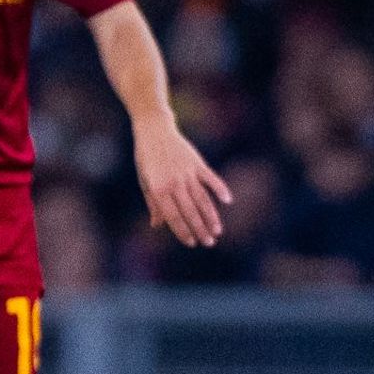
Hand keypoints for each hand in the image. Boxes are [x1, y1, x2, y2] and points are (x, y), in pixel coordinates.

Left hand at [135, 118, 232, 247]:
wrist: (154, 130)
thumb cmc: (146, 158)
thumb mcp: (145, 181)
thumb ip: (153, 204)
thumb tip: (158, 226)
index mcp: (159, 189)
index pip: (173, 216)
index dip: (183, 231)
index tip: (191, 243)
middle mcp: (174, 182)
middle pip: (190, 211)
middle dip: (200, 229)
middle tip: (209, 243)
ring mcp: (187, 172)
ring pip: (202, 199)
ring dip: (211, 216)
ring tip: (217, 231)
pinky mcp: (197, 163)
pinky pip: (210, 178)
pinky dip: (220, 188)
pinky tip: (228, 201)